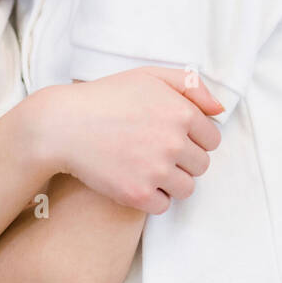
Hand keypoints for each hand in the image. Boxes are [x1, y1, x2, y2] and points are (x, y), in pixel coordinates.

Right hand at [30, 67, 224, 213]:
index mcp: (181, 112)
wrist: (61, 126)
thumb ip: (190, 85)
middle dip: (183, 161)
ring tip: (146, 168)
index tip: (168, 136)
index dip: (191, 139)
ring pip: (186, 188)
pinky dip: (152, 198)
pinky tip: (134, 181)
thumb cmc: (104, 98)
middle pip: (201, 165)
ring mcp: (156, 171)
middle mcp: (174, 142)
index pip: (212, 139)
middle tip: (154, 152)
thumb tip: (220, 111)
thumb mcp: (147, 77)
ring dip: (171, 181)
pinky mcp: (138, 195)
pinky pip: (164, 205)